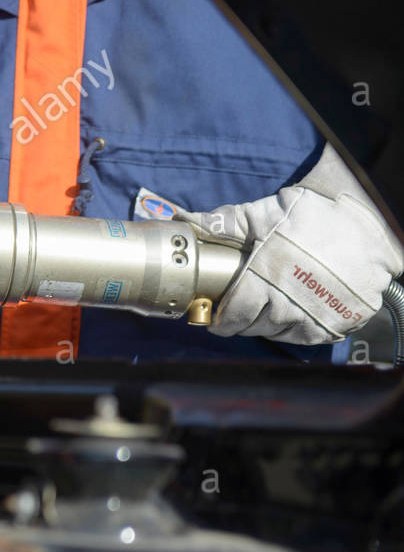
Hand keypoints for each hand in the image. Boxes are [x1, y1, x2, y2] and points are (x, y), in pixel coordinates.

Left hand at [175, 144, 402, 343]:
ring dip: (267, 326)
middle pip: (254, 327)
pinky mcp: (339, 323)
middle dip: (241, 321)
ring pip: (280, 334)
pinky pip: (308, 337)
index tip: (213, 319)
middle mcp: (291, 304)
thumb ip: (223, 222)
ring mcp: (317, 317)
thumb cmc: (311, 216)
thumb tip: (184, 221)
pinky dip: (295, 329)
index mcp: (266, 279)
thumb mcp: (264, 214)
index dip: (220, 321)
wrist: (368, 223)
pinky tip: (290, 314)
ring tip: (263, 310)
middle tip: (237, 311)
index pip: (234, 315)